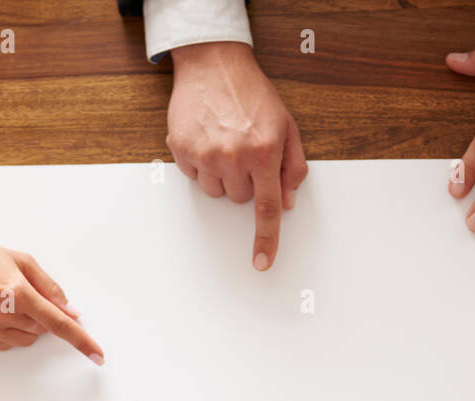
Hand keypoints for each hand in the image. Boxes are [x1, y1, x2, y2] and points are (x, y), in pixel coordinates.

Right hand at [0, 229, 102, 362]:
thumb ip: (49, 286)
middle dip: (39, 316)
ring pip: (25, 340)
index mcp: (18, 292)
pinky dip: (6, 332)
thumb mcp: (19, 260)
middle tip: (19, 295)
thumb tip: (71, 310)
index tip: (98, 355)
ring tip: (1, 301)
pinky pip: (5, 345)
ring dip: (23, 325)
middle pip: (42, 330)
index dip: (81, 340)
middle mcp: (3, 314)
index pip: (58, 323)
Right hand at [168, 41, 307, 270]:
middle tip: (244, 151)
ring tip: (225, 142)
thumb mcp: (286, 125)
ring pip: (215, 192)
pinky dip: (200, 163)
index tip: (262, 262)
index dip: (266, 239)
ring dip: (221, 174)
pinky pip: (194, 176)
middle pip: (239, 199)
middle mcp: (234, 156)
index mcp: (265, 152)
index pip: (266, 208)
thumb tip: (287, 200)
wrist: (213, 63)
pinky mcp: (182, 149)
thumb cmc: (251, 93)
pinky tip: (207, 138)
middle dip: (244, 181)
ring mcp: (205, 154)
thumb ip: (292, 166)